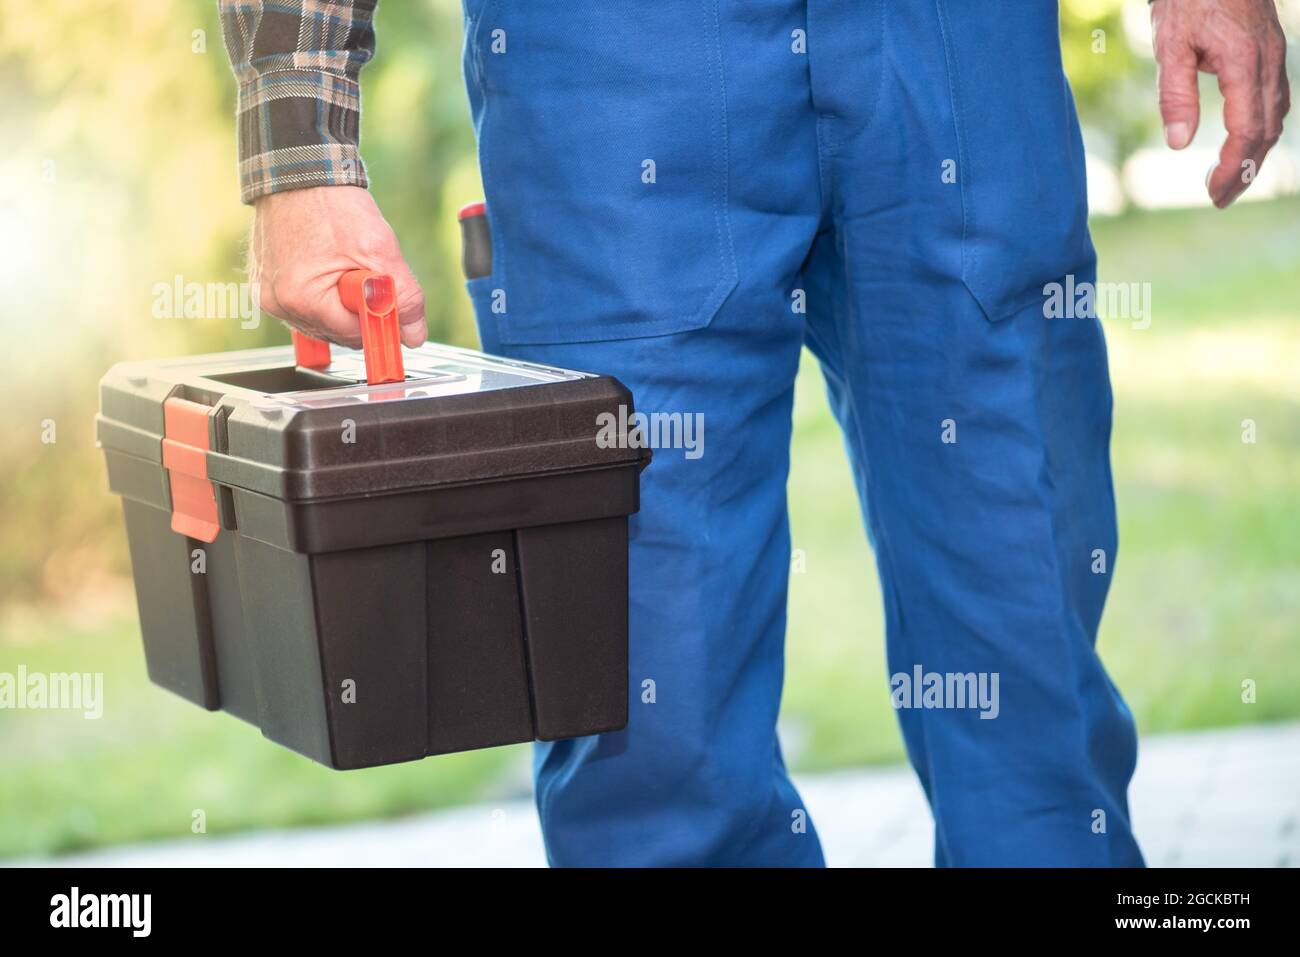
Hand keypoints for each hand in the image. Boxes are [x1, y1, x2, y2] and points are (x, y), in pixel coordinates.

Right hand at [251, 186, 426, 347]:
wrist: (299, 172)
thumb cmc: (333, 205)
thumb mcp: (381, 251)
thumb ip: (404, 297)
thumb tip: (415, 336)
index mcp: (302, 299)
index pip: (355, 336)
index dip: (381, 322)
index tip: (394, 310)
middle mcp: (278, 304)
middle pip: (336, 333)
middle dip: (359, 313)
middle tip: (368, 278)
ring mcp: (267, 296)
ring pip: (320, 323)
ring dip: (341, 305)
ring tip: (345, 267)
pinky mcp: (265, 286)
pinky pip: (303, 307)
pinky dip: (322, 296)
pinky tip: (329, 269)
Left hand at [1151, 0, 1289, 206]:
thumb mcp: (1170, 46)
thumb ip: (1176, 95)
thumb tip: (1181, 143)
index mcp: (1244, 63)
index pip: (1247, 130)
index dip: (1233, 167)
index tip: (1213, 193)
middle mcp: (1268, 61)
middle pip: (1268, 130)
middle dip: (1246, 170)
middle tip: (1219, 199)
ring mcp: (1273, 55)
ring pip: (1276, 115)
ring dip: (1256, 152)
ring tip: (1229, 179)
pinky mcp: (1268, 51)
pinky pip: (1274, 98)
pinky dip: (1261, 127)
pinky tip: (1243, 141)